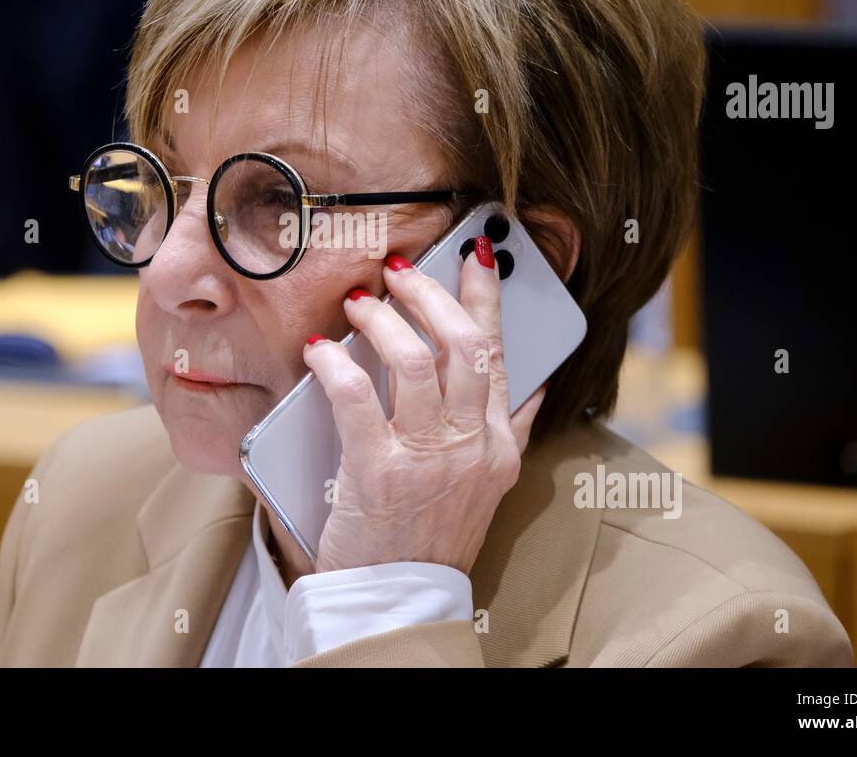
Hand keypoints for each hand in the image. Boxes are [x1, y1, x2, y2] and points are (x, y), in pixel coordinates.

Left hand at [302, 237, 547, 575]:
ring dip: (382, 319)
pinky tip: (319, 350)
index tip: (474, 253)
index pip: (499, 352)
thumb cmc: (433, 536)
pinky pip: (357, 396)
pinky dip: (335, 364)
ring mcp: (427, 458)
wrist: (397, 602)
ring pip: (413, 360)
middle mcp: (470, 446)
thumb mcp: (488, 486)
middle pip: (462, 344)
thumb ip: (511, 430)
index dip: (485, 296)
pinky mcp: (378, 471)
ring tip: (358, 302)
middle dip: (428, 293)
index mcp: (497, 445)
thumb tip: (536, 383)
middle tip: (400, 269)